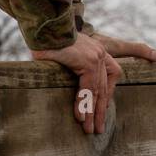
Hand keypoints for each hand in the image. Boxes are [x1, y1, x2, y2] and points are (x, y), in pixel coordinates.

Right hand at [32, 31, 155, 133]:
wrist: (43, 27)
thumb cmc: (47, 41)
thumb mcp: (63, 55)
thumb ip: (70, 68)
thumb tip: (65, 88)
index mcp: (97, 50)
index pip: (111, 75)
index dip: (107, 94)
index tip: (102, 111)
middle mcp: (100, 53)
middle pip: (105, 87)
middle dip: (101, 110)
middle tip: (98, 128)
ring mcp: (96, 57)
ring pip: (97, 91)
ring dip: (92, 112)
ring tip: (90, 129)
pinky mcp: (88, 61)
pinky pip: (87, 89)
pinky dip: (83, 104)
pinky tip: (80, 117)